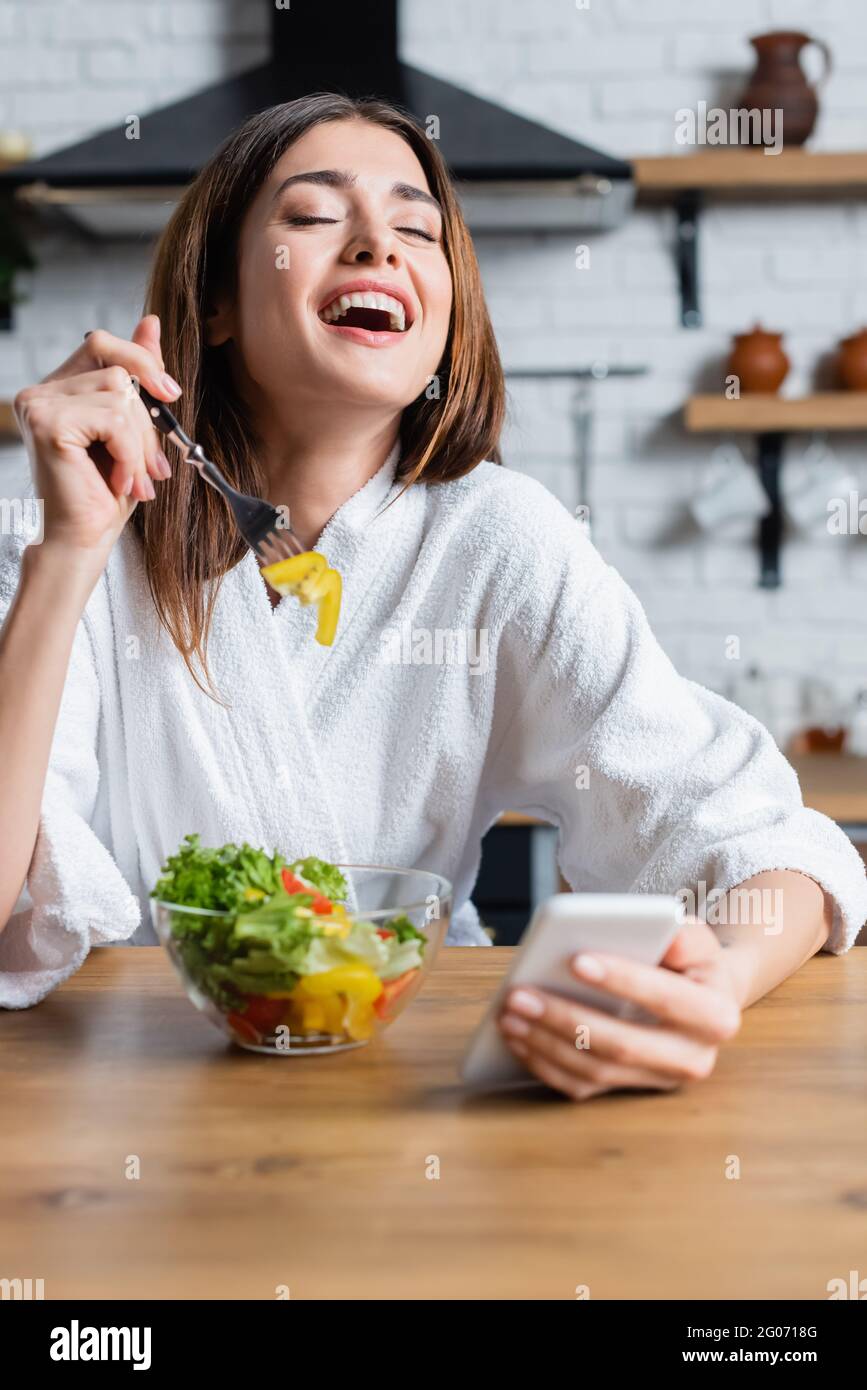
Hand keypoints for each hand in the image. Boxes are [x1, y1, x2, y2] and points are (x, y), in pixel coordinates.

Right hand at [13, 315, 180, 564]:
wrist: (84, 541)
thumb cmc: (106, 494)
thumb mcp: (133, 430)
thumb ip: (139, 376)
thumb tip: (151, 322)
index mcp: (59, 388)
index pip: (101, 344)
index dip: (141, 360)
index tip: (169, 393)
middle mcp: (42, 390)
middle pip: (117, 370)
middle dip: (148, 420)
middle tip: (155, 466)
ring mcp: (41, 404)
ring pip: (120, 396)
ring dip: (140, 444)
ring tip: (134, 479)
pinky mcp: (50, 423)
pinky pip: (114, 421)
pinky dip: (130, 454)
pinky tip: (120, 481)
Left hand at [497, 919, 741, 1101]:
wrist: (700, 999)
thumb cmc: (689, 962)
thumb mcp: (697, 938)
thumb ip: (686, 935)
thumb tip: (665, 936)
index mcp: (715, 1016)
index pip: (666, 998)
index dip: (622, 980)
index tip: (575, 959)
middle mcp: (693, 1059)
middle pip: (622, 1045)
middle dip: (565, 1019)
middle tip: (518, 995)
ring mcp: (659, 1082)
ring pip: (595, 1070)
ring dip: (545, 1043)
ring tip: (508, 1013)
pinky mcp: (629, 1091)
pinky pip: (581, 1086)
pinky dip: (544, 1064)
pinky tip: (517, 1038)